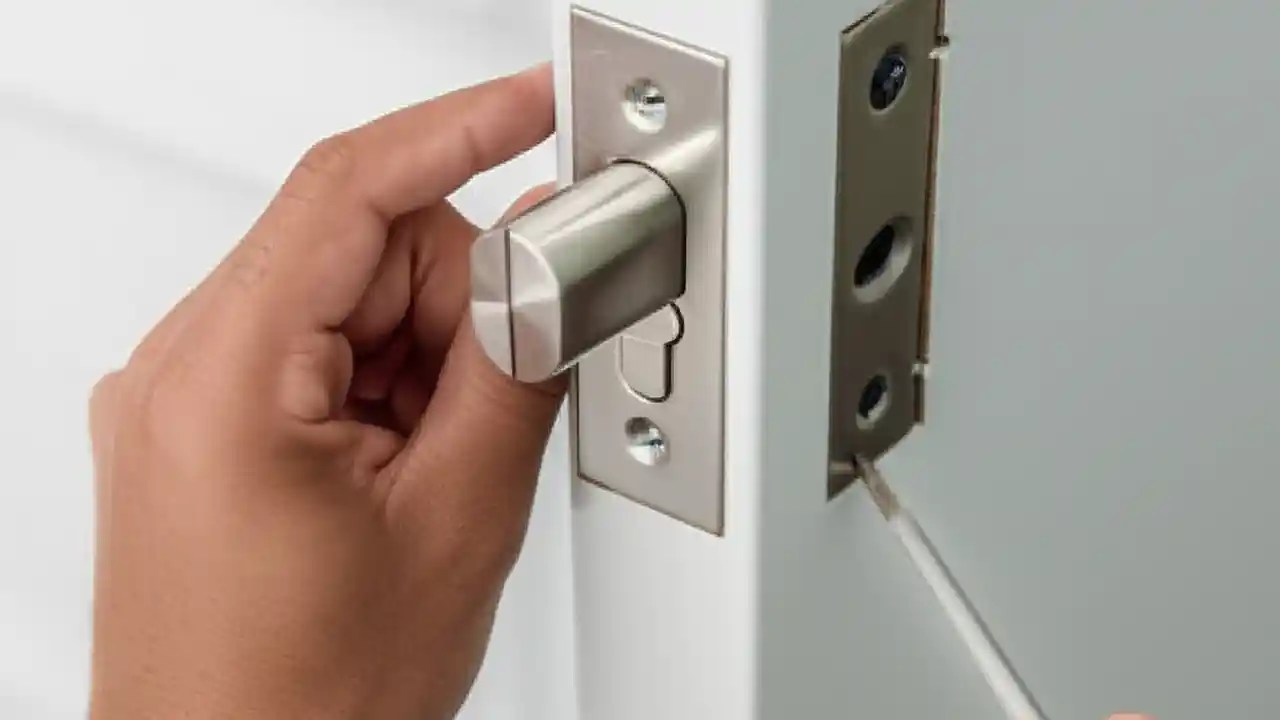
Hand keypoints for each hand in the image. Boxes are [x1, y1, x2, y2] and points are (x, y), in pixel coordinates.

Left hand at [88, 66, 562, 719]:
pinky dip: (384, 386)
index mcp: (224, 380)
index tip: (535, 105)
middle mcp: (177, 372)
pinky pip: (315, 352)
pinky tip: (402, 468)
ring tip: (432, 471)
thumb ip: (512, 362)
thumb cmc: (308, 703)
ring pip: (346, 300)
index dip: (460, 128)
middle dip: (452, 306)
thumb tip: (548, 261)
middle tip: (487, 404)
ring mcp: (180, 400)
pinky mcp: (198, 427)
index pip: (350, 189)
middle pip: (358, 248)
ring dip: (420, 360)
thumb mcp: (456, 520)